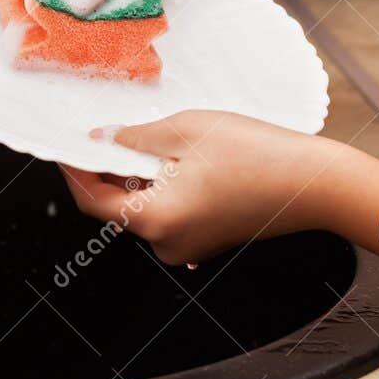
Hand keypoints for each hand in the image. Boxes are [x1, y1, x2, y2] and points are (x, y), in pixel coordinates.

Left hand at [60, 110, 358, 264]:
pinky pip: (169, 212)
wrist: (314, 183)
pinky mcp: (205, 240)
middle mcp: (167, 244)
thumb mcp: (185, 131)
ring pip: (144, 207)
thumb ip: (134, 138)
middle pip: (118, 205)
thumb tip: (100, 140)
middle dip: (108, 168)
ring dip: (139, 175)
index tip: (64, 145)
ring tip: (151, 137)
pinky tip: (177, 157)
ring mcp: (188, 247)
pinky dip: (163, 186)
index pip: (93, 200)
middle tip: (105, 130)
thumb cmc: (257, 154)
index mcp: (155, 220)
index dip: (74, 170)